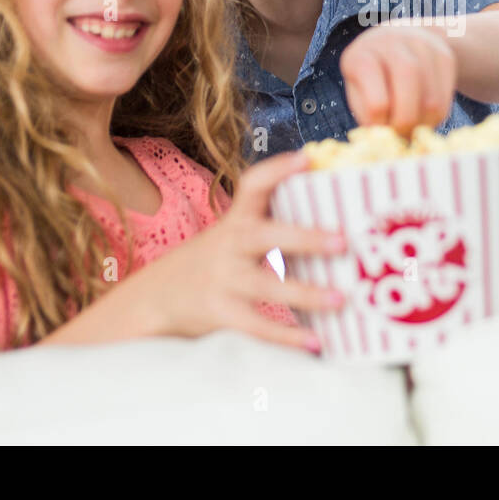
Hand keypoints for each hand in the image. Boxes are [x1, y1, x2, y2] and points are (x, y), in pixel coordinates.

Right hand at [126, 151, 348, 352]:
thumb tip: (339, 220)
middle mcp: (229, 245)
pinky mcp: (220, 312)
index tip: (307, 158)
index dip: (277, 169)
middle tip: (342, 241)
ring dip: (305, 293)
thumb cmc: (216, 261)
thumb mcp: (233, 235)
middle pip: (266, 236)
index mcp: (236, 220)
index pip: (253, 185)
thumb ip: (272, 226)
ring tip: (340, 299)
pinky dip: (287, 336)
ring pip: (266, 286)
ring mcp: (223, 279)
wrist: (156, 298)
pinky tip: (316, 342)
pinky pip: (256, 326)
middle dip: (305, 237)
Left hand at [339, 24, 456, 133]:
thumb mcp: (359, 92)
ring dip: (424, 122)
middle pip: (408, 85)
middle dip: (407, 121)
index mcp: (362, 56)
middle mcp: (392, 42)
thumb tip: (386, 138)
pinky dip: (438, 114)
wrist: (398, 42)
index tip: (381, 129)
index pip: (376, 100)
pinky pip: (446, 96)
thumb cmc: (373, 78)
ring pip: (432, 97)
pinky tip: (426, 116)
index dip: (381, 123)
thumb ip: (368, 116)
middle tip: (402, 135)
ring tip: (414, 128)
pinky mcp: (444, 56)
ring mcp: (422, 45)